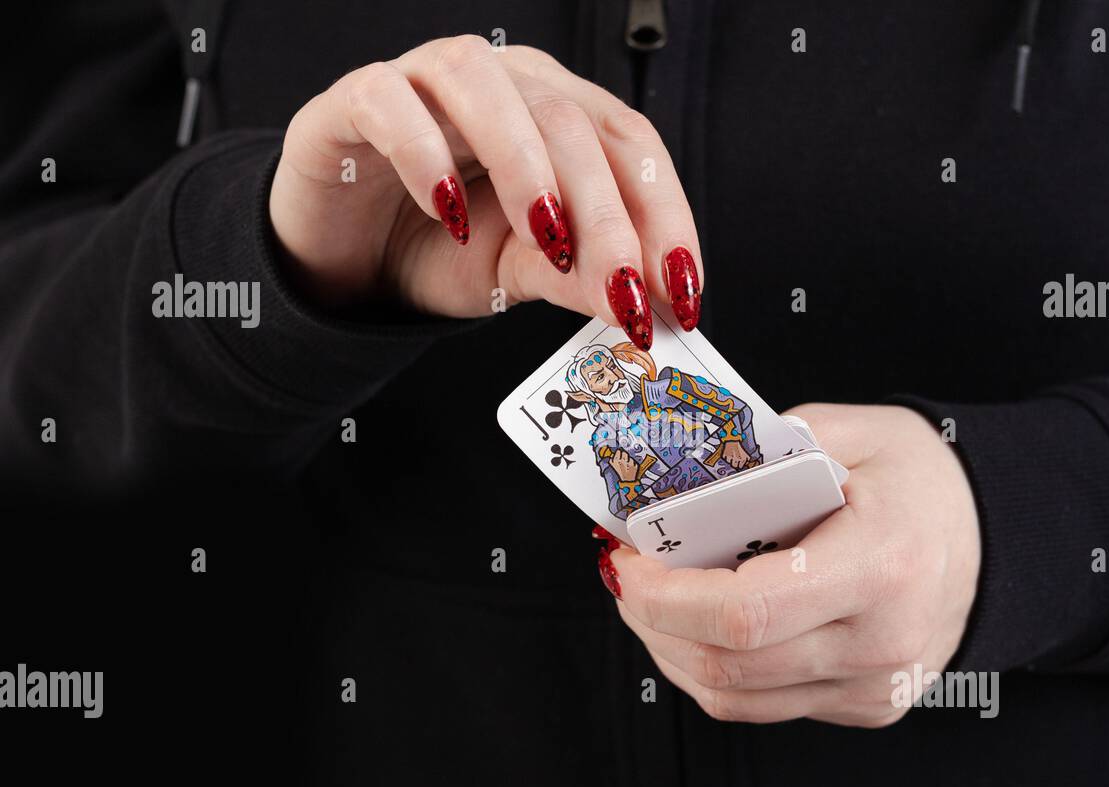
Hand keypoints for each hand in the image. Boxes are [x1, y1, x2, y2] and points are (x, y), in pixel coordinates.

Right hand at [269, 36, 703, 343]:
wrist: (345, 257)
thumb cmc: (436, 247)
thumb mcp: (519, 273)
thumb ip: (575, 277)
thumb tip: (634, 301)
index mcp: (557, 113)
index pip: (629, 142)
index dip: (664, 213)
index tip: (680, 286)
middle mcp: (504, 83)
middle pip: (570, 124)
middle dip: (605, 215)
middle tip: (620, 290)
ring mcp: (428, 81)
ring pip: (491, 90)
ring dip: (527, 168)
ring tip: (544, 239)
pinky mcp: (358, 98)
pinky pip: (392, 102)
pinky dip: (423, 154)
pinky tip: (447, 209)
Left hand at [605, 404, 980, 727]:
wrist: (997, 539)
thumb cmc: (923, 482)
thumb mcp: (852, 433)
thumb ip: (762, 453)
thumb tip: (674, 480)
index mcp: (882, 567)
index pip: (746, 612)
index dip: (666, 596)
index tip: (626, 562)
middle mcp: (881, 643)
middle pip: (728, 665)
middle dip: (652, 620)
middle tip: (626, 574)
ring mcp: (872, 687)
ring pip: (734, 697)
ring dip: (671, 649)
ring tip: (652, 598)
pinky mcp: (863, 707)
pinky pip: (762, 705)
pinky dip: (714, 668)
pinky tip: (701, 625)